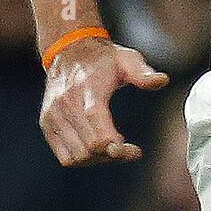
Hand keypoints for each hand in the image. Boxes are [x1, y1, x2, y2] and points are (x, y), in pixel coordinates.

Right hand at [39, 35, 168, 166]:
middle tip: (129, 151)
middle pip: (88, 148)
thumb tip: (162, 80)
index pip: (97, 128)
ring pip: (75, 156)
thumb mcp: (127, 59)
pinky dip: (82, 159)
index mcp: (87, 90)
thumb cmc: (103, 58)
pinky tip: (98, 150)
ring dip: (98, 160)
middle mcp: (66, 105)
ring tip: (114, 150)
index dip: (115, 146)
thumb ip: (143, 73)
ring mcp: (53, 116)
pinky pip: (64, 155)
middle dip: (112, 155)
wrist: (69, 50)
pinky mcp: (47, 124)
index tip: (135, 150)